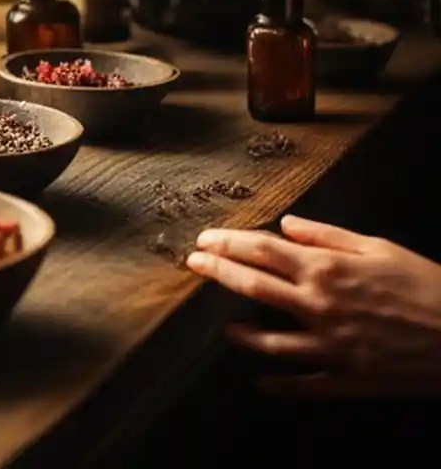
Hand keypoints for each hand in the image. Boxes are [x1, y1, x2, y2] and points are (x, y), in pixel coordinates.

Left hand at [186, 215, 440, 397]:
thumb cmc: (428, 285)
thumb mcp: (380, 248)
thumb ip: (328, 236)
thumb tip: (286, 224)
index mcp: (327, 270)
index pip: (261, 250)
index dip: (228, 243)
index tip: (204, 239)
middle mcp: (319, 306)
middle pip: (253, 286)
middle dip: (217, 273)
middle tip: (192, 265)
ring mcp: (329, 345)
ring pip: (268, 341)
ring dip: (241, 334)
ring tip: (224, 329)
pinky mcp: (346, 378)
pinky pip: (303, 384)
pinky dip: (279, 383)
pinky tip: (262, 381)